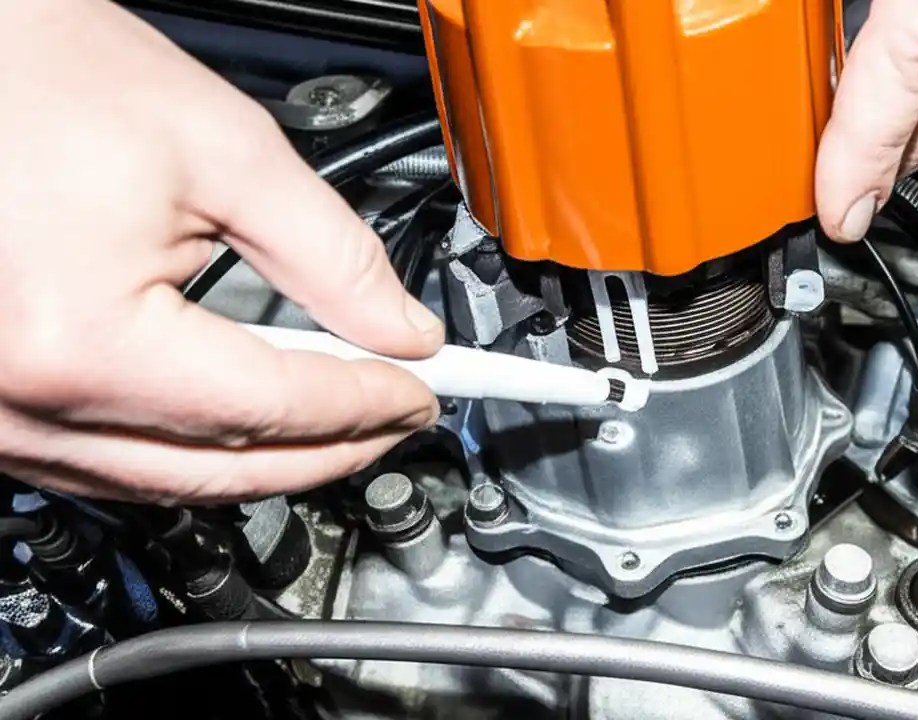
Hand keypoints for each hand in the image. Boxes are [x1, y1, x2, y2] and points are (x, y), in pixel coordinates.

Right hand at [0, 0, 442, 502]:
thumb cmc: (37, 69)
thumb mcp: (223, 149)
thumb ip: (334, 255)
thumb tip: (401, 330)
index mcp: (82, 340)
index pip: (275, 405)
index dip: (368, 402)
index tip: (424, 390)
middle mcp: (23, 404)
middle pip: (225, 469)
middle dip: (332, 448)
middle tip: (398, 415)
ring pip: (167, 482)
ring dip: (266, 459)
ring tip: (342, 418)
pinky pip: (107, 462)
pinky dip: (189, 448)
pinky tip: (244, 419)